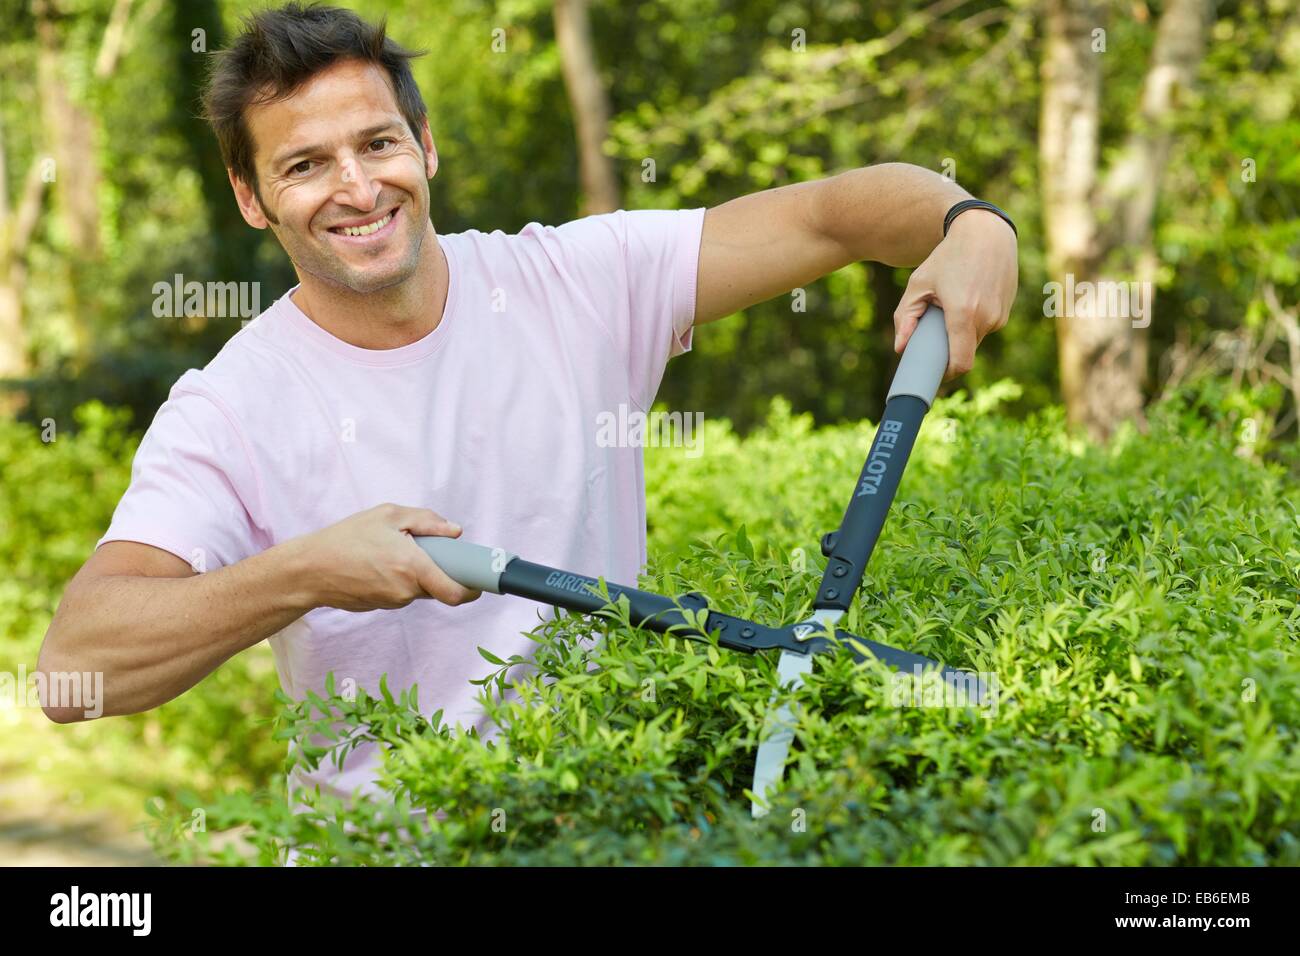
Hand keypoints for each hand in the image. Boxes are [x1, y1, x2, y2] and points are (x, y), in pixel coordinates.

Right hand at [298, 503, 482, 611]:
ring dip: (417, 573)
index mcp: (413, 567)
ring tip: (391, 551)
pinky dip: (400, 578)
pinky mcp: (381, 606)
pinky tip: (379, 563)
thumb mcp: (388, 515)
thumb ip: (427, 521)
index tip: (479, 579)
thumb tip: (455, 531)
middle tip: (426, 548)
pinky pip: (402, 592)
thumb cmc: (347, 538)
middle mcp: (406, 590)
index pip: (455, 592)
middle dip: (440, 570)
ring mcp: (393, 602)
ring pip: (420, 589)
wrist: (309, 569)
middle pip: (439, 586)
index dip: (473, 588)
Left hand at [893, 208, 1017, 380]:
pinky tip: (966, 299)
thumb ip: (905, 317)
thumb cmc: (947, 257)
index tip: (934, 374)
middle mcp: (986, 317)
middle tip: (933, 333)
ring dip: (961, 333)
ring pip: (975, 340)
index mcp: (963, 313)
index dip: (947, 374)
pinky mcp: (1007, 310)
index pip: (960, 363)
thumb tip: (899, 348)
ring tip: (951, 306)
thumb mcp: (918, 283)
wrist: (986, 232)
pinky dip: (973, 322)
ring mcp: (1000, 315)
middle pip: (965, 352)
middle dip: (948, 349)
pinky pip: (985, 327)